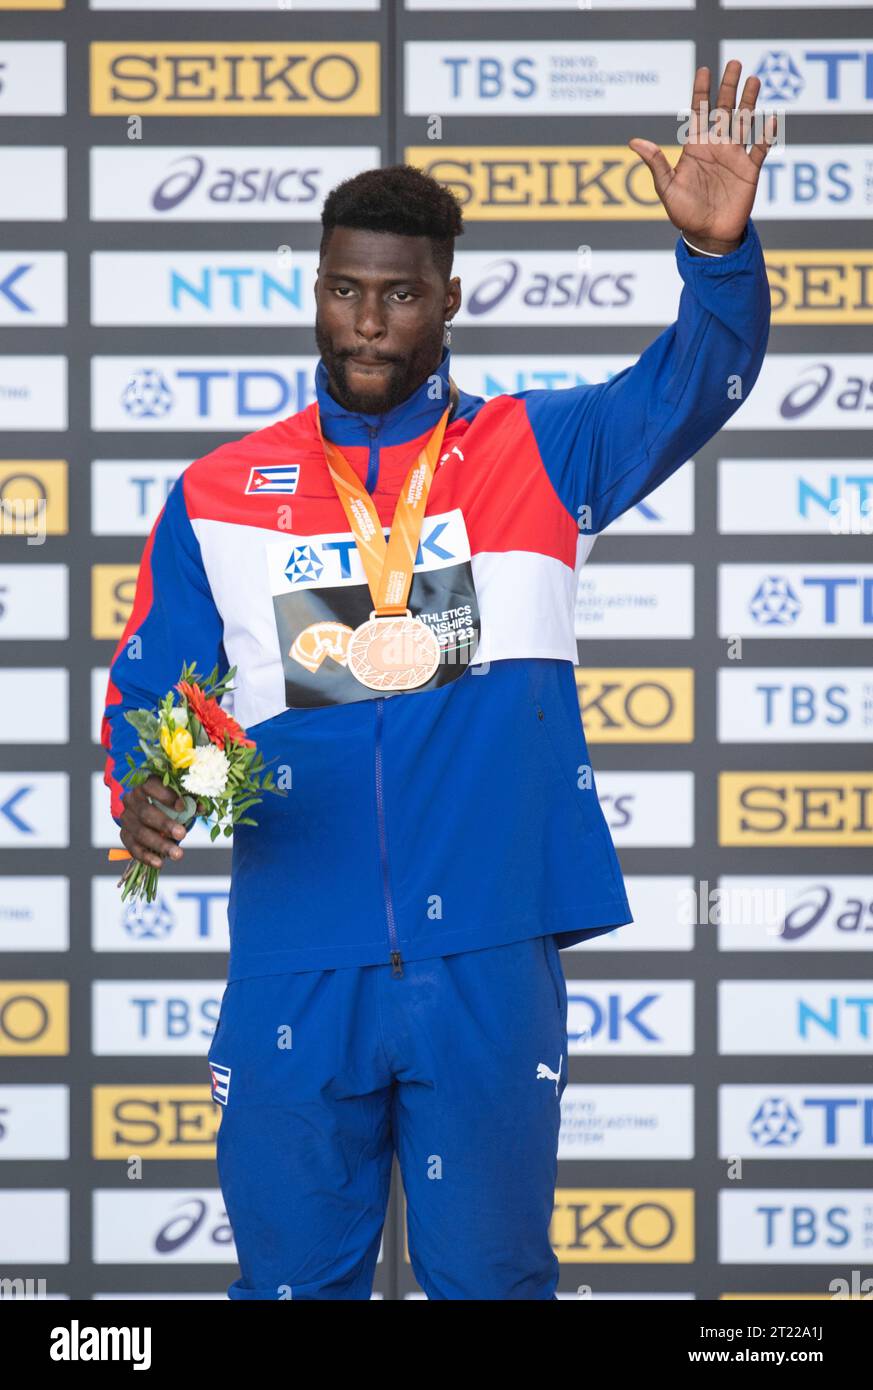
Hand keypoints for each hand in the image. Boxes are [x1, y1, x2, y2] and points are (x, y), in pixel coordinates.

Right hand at [119, 775, 190, 869]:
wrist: (149, 810)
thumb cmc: (169, 801)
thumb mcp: (180, 797)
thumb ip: (191, 800)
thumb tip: (202, 808)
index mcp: (144, 785)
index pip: (151, 786)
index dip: (166, 796)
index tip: (182, 807)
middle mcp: (131, 800)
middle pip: (145, 813)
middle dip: (164, 825)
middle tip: (182, 834)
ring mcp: (126, 818)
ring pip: (140, 833)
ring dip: (159, 844)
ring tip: (177, 854)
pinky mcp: (125, 834)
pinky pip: (133, 848)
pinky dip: (147, 857)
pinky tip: (160, 863)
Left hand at [628, 60, 777, 253]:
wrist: (708, 235)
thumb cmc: (684, 213)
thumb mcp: (667, 188)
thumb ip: (656, 163)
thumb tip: (634, 141)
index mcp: (696, 147)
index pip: (698, 112)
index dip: (701, 91)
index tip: (704, 70)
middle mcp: (717, 146)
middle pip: (724, 109)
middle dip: (729, 86)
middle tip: (734, 63)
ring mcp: (734, 156)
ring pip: (744, 122)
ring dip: (749, 101)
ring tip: (754, 79)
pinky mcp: (749, 170)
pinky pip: (760, 149)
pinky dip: (766, 135)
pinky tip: (770, 119)